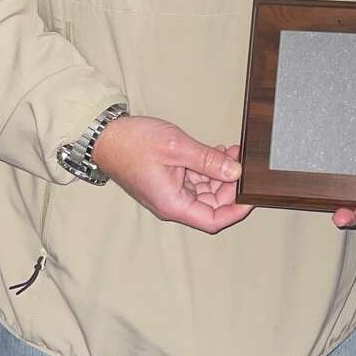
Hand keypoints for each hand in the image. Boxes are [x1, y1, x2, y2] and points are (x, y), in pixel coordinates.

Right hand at [91, 116, 247, 233]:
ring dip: (220, 174)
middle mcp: (172, 203)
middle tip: (242, 162)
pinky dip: (208, 169)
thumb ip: (208, 161)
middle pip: (212, 205)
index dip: (236, 210)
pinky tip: (217, 152)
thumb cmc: (133, 143)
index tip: (251, 194)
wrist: (105, 136)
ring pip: (205, 191)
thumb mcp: (176, 147)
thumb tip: (235, 172)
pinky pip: (194, 181)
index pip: (213, 219)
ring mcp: (169, 192)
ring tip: (232, 151)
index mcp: (173, 204)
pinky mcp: (168, 181)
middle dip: (230, 186)